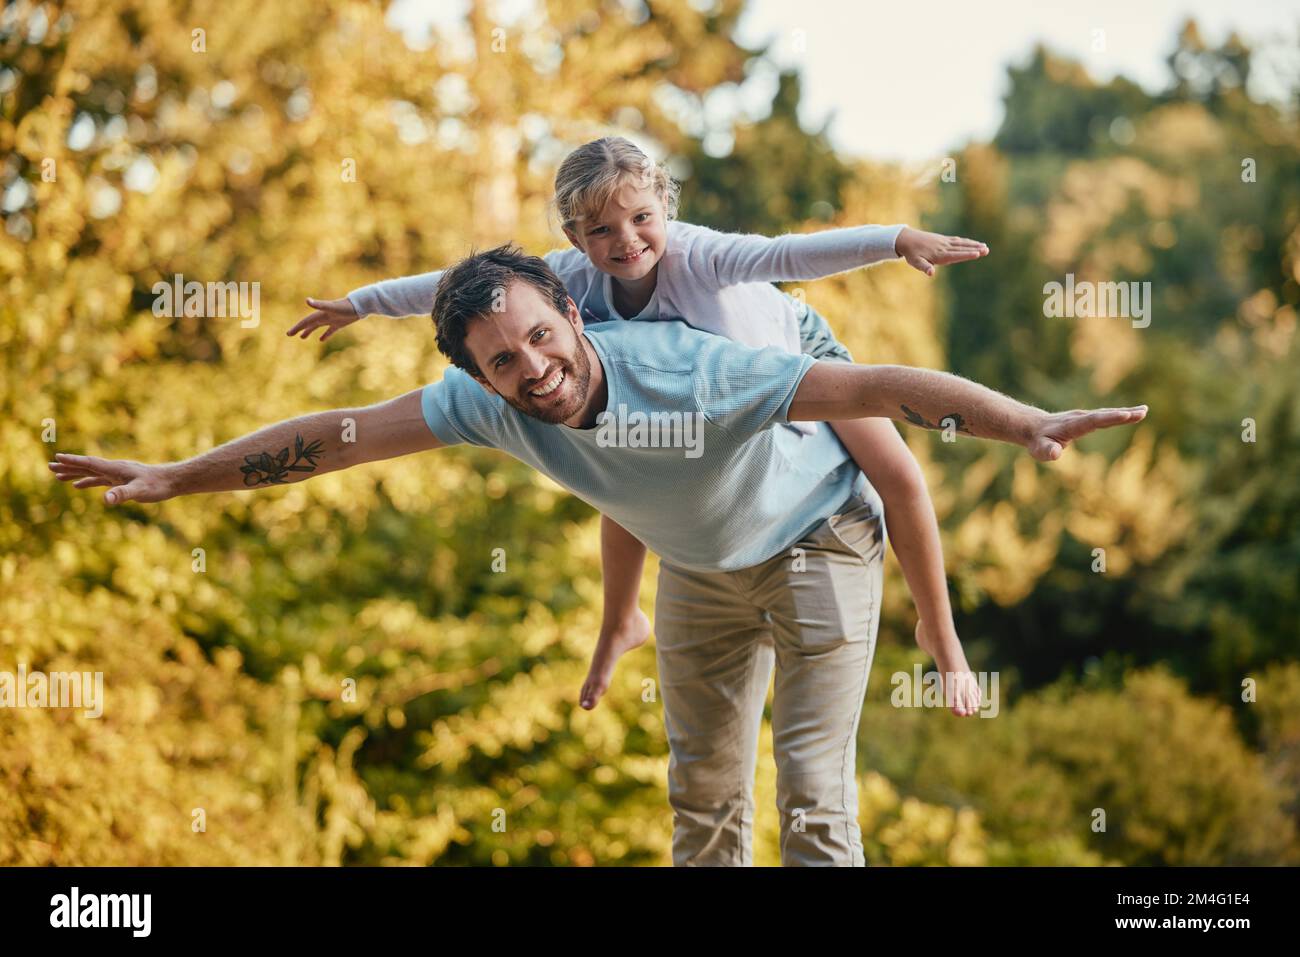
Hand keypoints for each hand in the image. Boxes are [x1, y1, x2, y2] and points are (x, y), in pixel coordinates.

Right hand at [49, 453, 174, 504]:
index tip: (57, 457)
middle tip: (49, 466)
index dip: (74, 461)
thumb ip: (122, 494)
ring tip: (57, 476)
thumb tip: (105, 500)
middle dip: (68, 466)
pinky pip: (99, 480)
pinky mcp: (120, 481)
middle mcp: (114, 469)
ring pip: (91, 473)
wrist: (171, 481)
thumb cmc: (157, 485)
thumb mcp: (139, 491)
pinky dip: (87, 482)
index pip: (90, 463)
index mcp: (115, 469)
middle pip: (86, 466)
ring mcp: (116, 474)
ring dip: (74, 474)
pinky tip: (78, 486)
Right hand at [286, 297, 359, 340]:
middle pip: (309, 324)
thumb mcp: (331, 307)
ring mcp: (331, 320)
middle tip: (290, 334)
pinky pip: (330, 331)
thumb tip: (307, 300)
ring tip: (302, 338)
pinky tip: (321, 340)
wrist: (359, 306)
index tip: (288, 334)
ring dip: (309, 331)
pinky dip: (325, 335)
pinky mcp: (339, 324)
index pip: (305, 322)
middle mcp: (324, 316)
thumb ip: (319, 304)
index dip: (297, 327)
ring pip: (317, 326)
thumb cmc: (345, 306)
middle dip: (299, 329)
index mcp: (320, 314)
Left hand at [895, 227, 988, 276]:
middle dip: (975, 249)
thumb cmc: (911, 254)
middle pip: (962, 248)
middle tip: (987, 250)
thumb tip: (931, 273)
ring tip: (985, 246)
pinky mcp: (943, 239)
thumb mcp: (915, 262)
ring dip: (973, 245)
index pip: (955, 255)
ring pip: (961, 243)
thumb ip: (924, 267)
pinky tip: (973, 243)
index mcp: (939, 255)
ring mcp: (944, 242)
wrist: (907, 239)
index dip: (966, 254)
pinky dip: (966, 241)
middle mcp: (944, 247)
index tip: (977, 253)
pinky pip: (957, 240)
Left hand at [1027, 406, 1147, 461]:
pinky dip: (1121, 414)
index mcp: (1072, 425)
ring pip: (1107, 413)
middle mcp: (1080, 417)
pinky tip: (1135, 413)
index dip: (1108, 418)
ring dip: (1126, 412)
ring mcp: (1084, 416)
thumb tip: (1055, 453)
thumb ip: (1048, 451)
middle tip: (1142, 412)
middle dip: (1123, 414)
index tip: (1124, 415)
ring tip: (1144, 411)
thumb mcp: (1039, 450)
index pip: (1093, 421)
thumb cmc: (1038, 441)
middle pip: (1104, 415)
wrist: (1034, 427)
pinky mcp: (1088, 418)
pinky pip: (1106, 415)